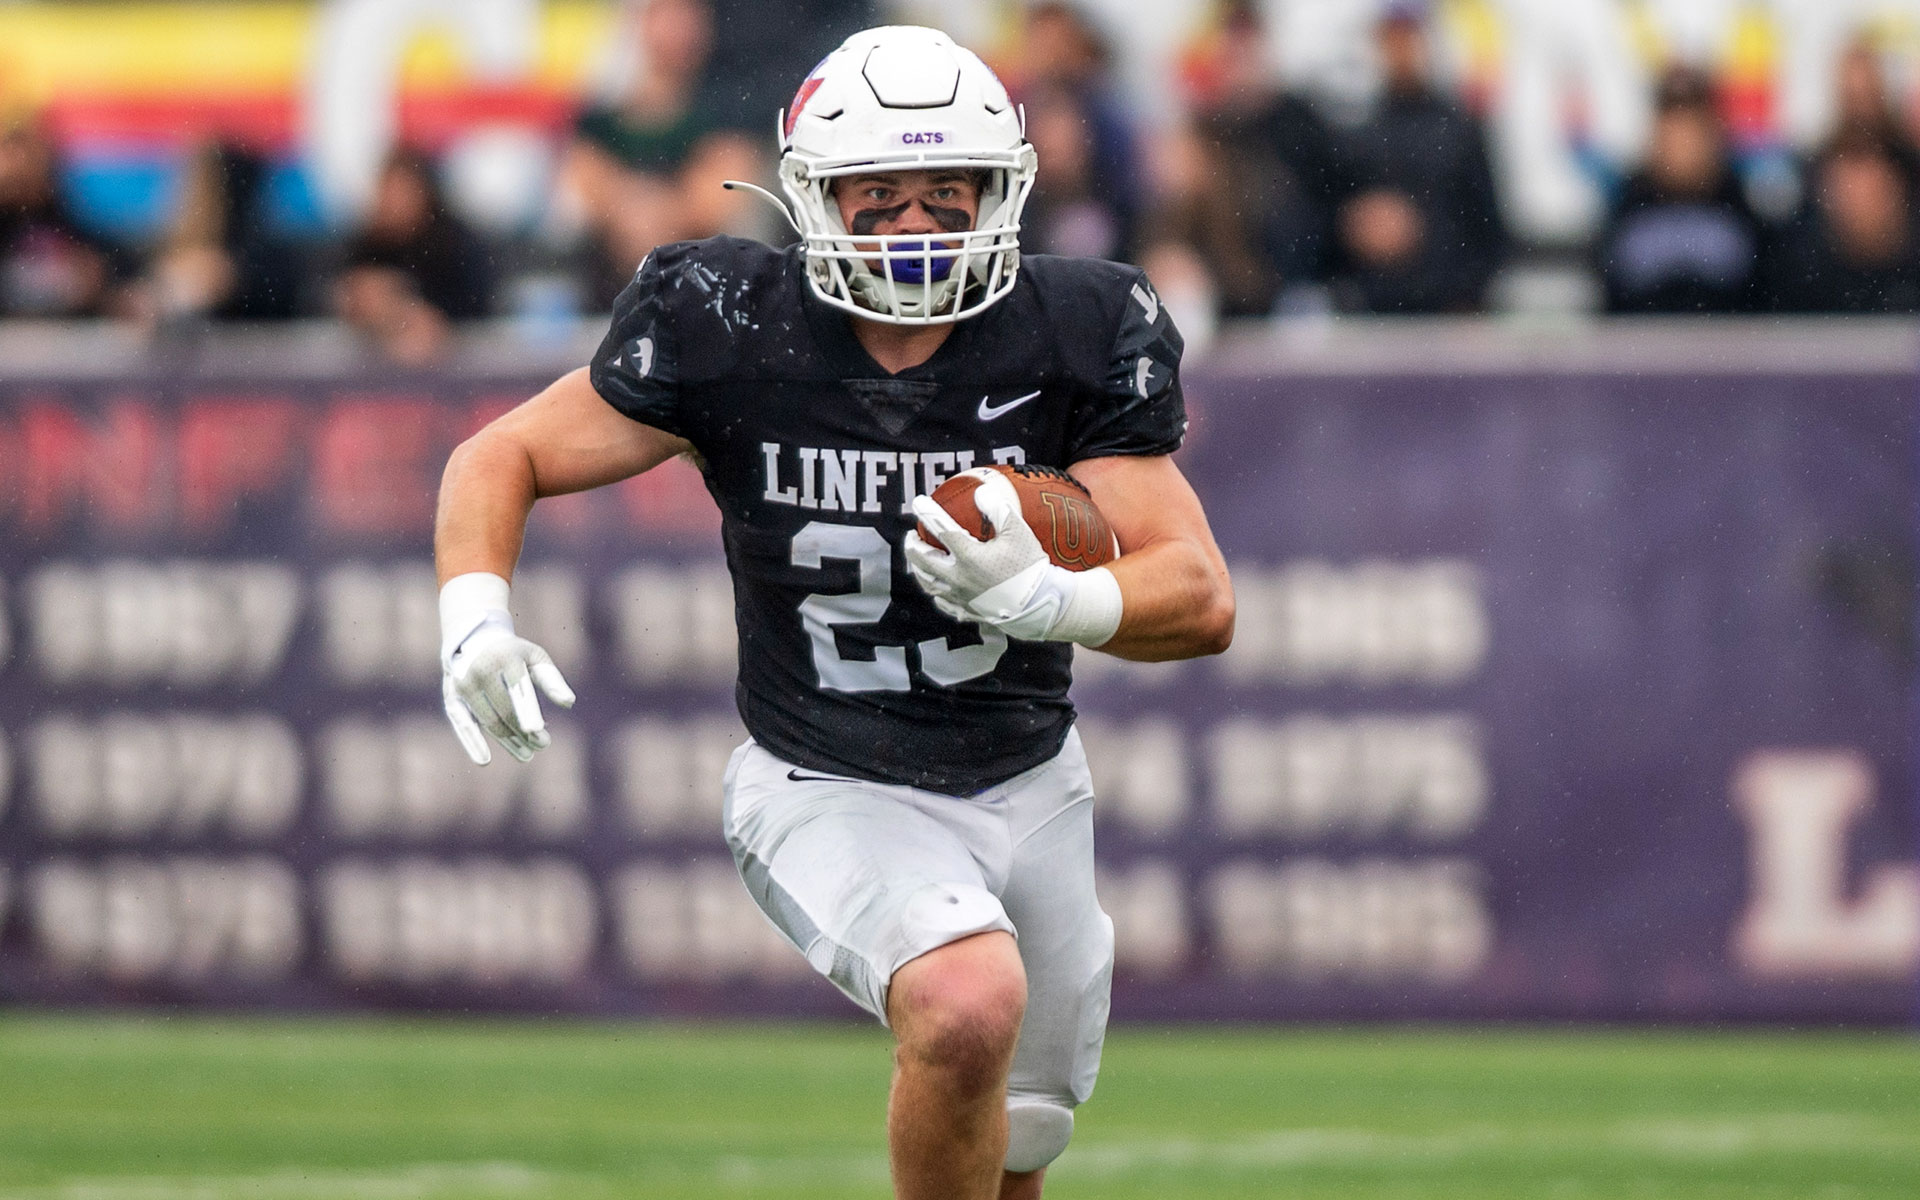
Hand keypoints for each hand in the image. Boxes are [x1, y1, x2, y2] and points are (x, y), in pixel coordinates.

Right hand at [439, 573, 575, 765]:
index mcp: (504, 658)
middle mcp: (480, 670)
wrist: (473, 640)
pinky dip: (472, 742)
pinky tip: (485, 760)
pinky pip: (462, 724)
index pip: (518, 688)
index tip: (537, 730)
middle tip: (543, 745)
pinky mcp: (451, 697)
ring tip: (528, 754)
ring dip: (508, 741)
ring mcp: (463, 685)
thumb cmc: (513, 653)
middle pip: (505, 710)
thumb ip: (552, 680)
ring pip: (488, 721)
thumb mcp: (535, 658)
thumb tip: (569, 703)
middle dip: (525, 731)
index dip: (527, 710)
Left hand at [904, 471, 1121, 645]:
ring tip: (918, 561)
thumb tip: (981, 491)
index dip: (926, 513)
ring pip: (928, 584)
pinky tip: (940, 591)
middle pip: (923, 560)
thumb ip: (998, 508)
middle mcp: (958, 577)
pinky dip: (938, 593)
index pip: (940, 529)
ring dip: (918, 570)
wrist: (1041, 606)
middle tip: (912, 535)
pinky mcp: (968, 612)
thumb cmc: (1031, 568)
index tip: (918, 502)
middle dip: (912, 545)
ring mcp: (960, 597)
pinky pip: (944, 603)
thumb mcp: (1019, 532)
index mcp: (968, 556)